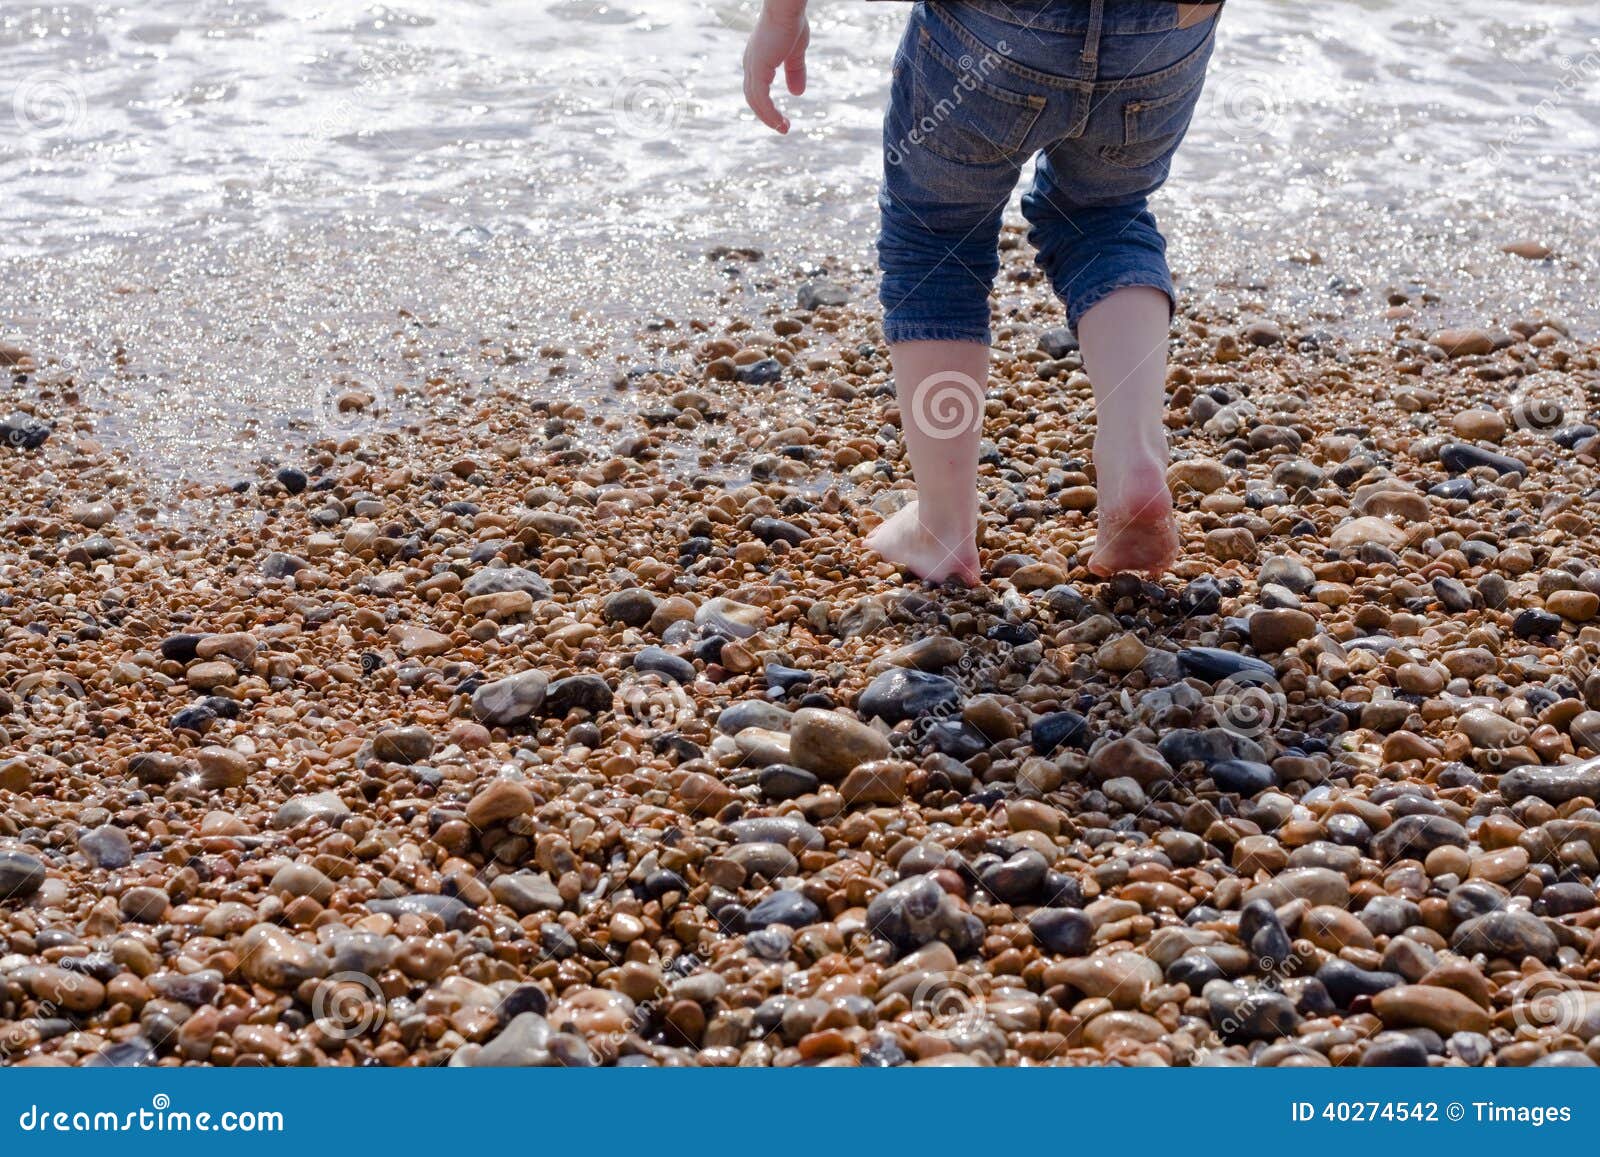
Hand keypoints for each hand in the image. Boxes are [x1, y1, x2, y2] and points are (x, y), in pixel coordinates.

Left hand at [743, 1, 808, 133]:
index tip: (781, 117)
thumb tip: (797, 93)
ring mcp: (752, 67)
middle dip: (767, 115)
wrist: (787, 8)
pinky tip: (778, 121)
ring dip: (768, 118)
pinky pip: (761, 98)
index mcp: (757, 60)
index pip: (757, 89)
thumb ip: (795, 72)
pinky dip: (768, 112)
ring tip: (783, 128)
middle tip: (783, 128)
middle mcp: (751, 64)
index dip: (767, 105)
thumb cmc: (791, 23)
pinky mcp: (758, 69)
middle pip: (753, 98)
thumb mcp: (796, 52)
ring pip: (755, 101)